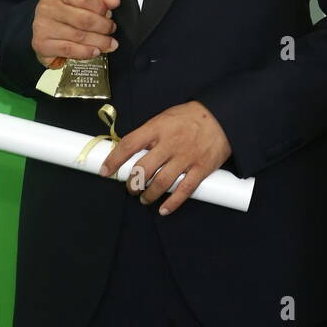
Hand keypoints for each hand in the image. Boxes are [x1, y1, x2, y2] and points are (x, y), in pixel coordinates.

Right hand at [32, 0, 119, 67]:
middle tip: (111, 29)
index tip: (109, 13)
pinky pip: (69, 50)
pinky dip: (86, 52)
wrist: (45, 26)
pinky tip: (95, 51)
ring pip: (79, 36)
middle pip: (84, 19)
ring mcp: (43, 26)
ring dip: (99, 42)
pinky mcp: (42, 44)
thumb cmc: (66, 9)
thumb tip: (114, 0)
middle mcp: (47, 7)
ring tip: (108, 43)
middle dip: (103, 26)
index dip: (101, 7)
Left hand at [98, 101, 231, 214]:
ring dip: (148, 195)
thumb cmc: (190, 117)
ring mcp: (186, 157)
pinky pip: (184, 190)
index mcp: (158, 128)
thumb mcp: (165, 117)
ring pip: (161, 183)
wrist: (222, 116)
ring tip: (144, 198)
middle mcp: (170, 143)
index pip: (129, 144)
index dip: (114, 160)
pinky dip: (172, 203)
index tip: (104, 170)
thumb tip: (129, 150)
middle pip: (143, 169)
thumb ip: (149, 134)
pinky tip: (163, 209)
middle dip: (132, 183)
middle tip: (129, 188)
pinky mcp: (201, 168)